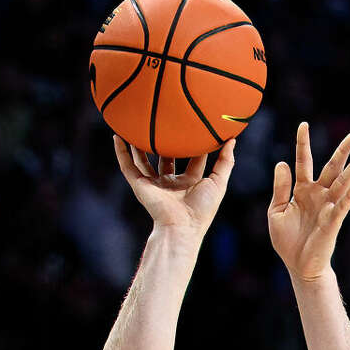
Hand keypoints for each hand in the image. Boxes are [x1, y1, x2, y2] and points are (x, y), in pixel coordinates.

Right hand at [113, 136, 235, 237]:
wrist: (182, 226)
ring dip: (139, 145)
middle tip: (166, 122)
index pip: (193, 159)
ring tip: (135, 126)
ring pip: (144, 160)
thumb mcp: (218, 182)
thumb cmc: (202, 209)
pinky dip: (121, 153)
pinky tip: (117, 137)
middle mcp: (171, 183)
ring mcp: (154, 184)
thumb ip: (225, 162)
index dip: (195, 144)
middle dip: (166, 143)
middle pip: (167, 158)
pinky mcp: (140, 186)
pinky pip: (128, 166)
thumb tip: (232, 140)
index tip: (196, 126)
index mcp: (190, 183)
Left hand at [268, 123, 349, 281]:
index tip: (304, 124)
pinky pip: (343, 205)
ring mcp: (327, 206)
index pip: (304, 161)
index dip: (303, 143)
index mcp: (302, 190)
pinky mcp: (333, 221)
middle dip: (343, 151)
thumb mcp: (275, 211)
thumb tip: (282, 163)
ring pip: (342, 182)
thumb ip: (280, 188)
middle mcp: (318, 194)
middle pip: (332, 167)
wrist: (298, 266)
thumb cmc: (287, 240)